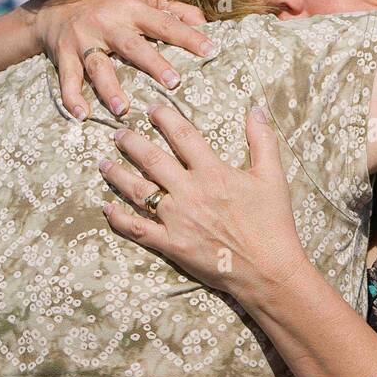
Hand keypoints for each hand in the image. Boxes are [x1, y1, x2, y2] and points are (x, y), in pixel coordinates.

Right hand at [29, 0, 215, 119]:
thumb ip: (171, 9)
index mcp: (130, 9)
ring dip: (109, 89)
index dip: (187, 36)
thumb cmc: (106, 4)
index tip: (210, 49)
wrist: (54, 8)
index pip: (164, 23)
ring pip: (98, 66)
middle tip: (173, 83)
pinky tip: (81, 115)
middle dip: (153, 64)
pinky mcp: (64, 56)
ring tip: (123, 109)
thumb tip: (203, 21)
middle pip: (133, 46)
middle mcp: (107, 24)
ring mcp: (83, 41)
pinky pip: (67, 79)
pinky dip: (71, 97)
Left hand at [98, 103, 308, 304]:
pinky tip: (107, 208)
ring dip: (118, 174)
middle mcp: (189, 192)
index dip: (165, 118)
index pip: (183, 136)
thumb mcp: (273, 176)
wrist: (267, 269)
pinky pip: (137, 228)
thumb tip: (256, 110)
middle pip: (151, 160)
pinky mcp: (170, 244)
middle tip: (119, 133)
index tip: (152, 108)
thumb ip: (262, 140)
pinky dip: (119, 218)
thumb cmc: (272, 222)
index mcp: (213, 172)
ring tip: (104, 163)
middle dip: (132, 142)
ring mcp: (176, 219)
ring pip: (137, 191)